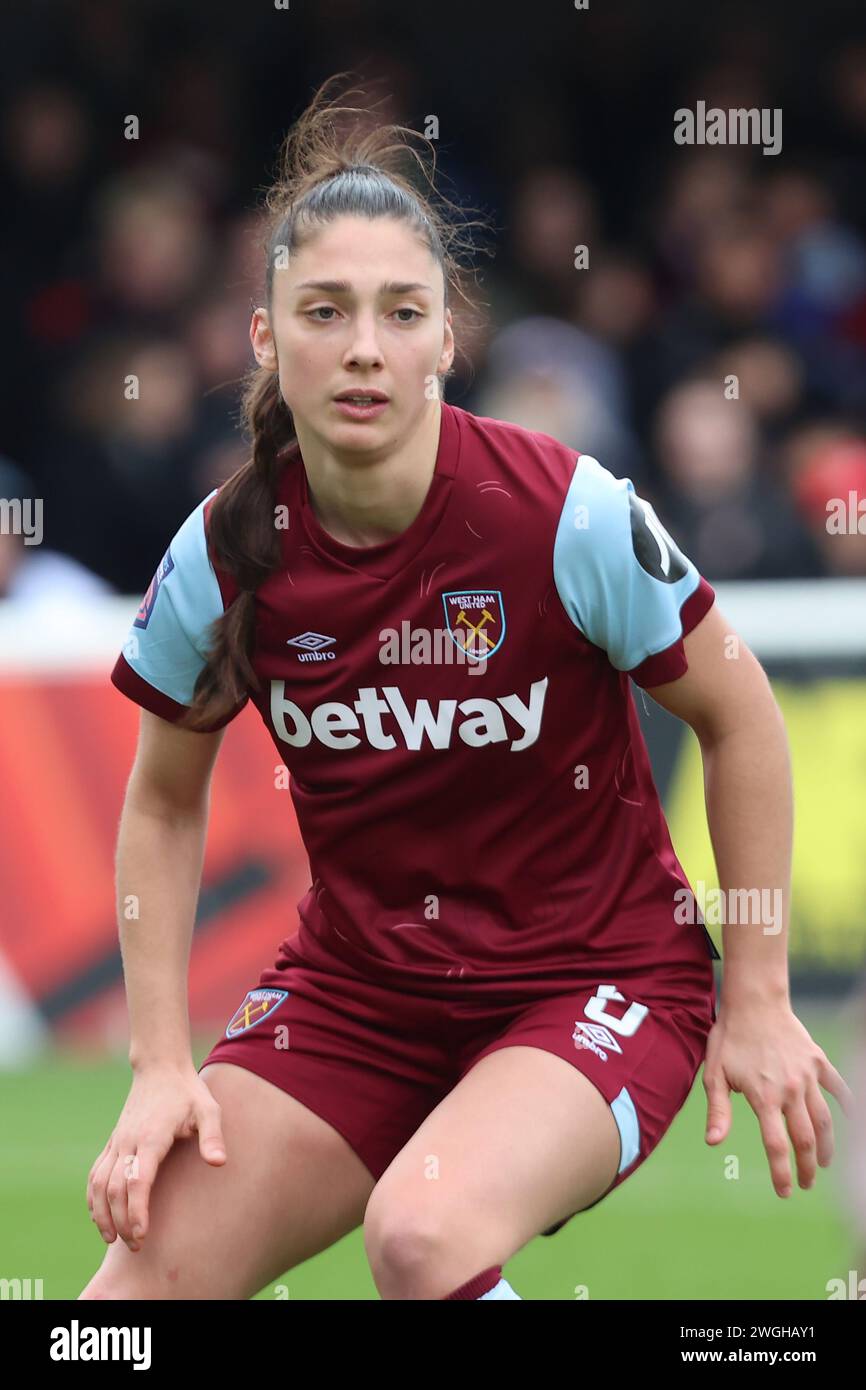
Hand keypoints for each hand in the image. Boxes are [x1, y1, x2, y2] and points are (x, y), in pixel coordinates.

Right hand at [86, 1063, 225, 1251]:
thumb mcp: (208, 1109)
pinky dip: (93, 1197)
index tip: (143, 1235)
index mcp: (151, 1137)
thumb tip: (218, 1163)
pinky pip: (95, 1173)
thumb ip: (212, 1136)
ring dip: (101, 1214)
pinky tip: (99, 1215)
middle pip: (115, 1189)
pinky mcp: (112, 1142)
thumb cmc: (188, 1092)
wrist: (160, 1068)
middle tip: (136, 1246)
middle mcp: (128, 1141)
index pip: (137, 1182)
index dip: (137, 1212)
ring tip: (112, 1239)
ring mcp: (117, 1142)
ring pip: (99, 1183)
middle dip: (122, 1221)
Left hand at [702, 1001, 852, 1197]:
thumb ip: (718, 1110)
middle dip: (807, 1167)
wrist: (754, 1000)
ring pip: (824, 1120)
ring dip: (827, 1146)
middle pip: (806, 1139)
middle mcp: (790, 1090)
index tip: (785, 1192)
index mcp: (763, 1097)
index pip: (776, 1146)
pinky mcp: (818, 1061)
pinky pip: (838, 1087)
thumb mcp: (714, 1073)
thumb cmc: (729, 1037)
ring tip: (823, 1163)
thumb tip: (714, 1143)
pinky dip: (846, 1104)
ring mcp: (807, 1075)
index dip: (781, 1173)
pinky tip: (848, 1119)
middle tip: (805, 1184)